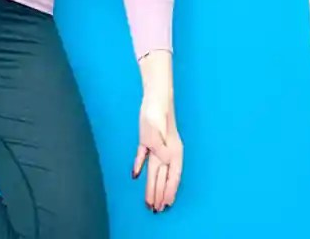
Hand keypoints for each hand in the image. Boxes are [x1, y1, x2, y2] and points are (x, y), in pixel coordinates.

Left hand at [132, 89, 182, 211]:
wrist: (155, 98)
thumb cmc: (158, 112)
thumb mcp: (159, 131)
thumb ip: (160, 147)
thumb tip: (165, 160)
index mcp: (173, 152)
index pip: (172, 177)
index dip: (169, 191)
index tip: (166, 204)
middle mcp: (166, 152)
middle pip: (162, 178)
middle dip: (159, 194)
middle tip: (156, 210)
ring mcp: (157, 147)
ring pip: (153, 172)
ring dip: (151, 186)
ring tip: (149, 201)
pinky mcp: (146, 140)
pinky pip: (142, 157)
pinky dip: (139, 166)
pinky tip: (136, 175)